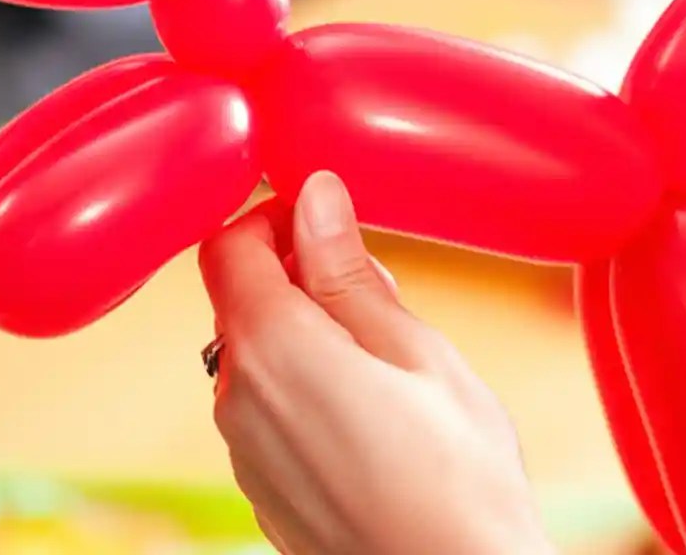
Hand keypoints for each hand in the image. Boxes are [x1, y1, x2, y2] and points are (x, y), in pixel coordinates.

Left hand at [199, 172, 554, 554]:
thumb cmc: (457, 476)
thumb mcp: (415, 351)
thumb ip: (348, 272)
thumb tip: (312, 196)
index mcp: (271, 348)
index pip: (228, 246)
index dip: (270, 219)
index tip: (325, 221)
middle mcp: (236, 398)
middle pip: (241, 302)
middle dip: (299, 279)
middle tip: (380, 296)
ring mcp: (243, 452)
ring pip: (256, 358)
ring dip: (306, 336)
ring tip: (387, 364)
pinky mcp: (262, 490)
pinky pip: (267, 412)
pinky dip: (304, 389)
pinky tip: (371, 417)